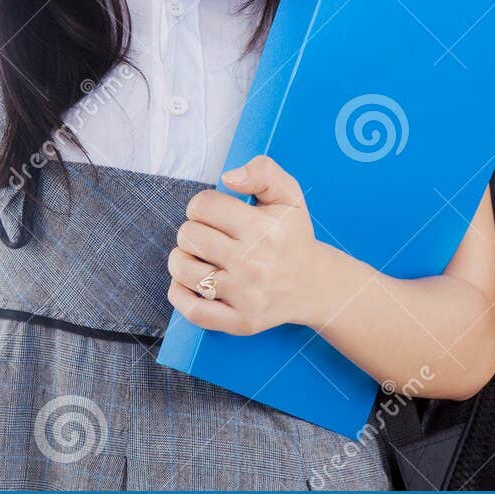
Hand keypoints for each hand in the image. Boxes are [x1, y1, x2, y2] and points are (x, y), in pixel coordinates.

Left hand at [166, 155, 325, 335]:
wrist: (314, 285)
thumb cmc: (292, 236)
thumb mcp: (288, 195)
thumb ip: (262, 171)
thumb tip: (229, 178)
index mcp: (263, 229)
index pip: (203, 206)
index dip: (202, 205)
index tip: (214, 214)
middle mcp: (254, 263)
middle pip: (189, 236)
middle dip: (192, 231)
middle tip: (209, 237)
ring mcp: (246, 296)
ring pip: (184, 271)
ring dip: (182, 260)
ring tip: (197, 257)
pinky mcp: (241, 322)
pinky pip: (194, 311)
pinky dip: (180, 294)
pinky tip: (189, 283)